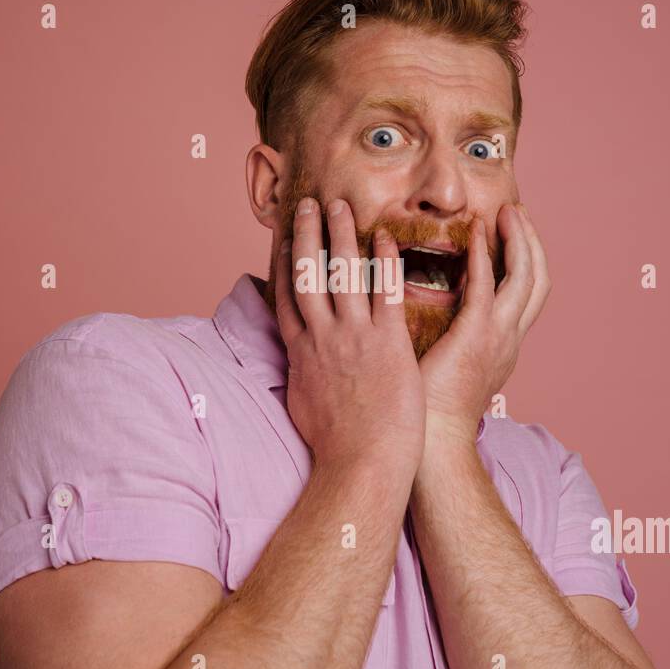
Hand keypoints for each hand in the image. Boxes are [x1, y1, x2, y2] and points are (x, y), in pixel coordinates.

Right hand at [275, 197, 426, 480]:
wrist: (361, 464)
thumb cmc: (335, 446)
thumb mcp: (303, 404)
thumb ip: (302, 374)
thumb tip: (298, 364)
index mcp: (301, 351)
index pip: (285, 295)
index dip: (281, 261)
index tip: (282, 236)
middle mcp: (322, 337)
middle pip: (307, 273)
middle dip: (306, 234)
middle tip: (308, 204)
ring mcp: (354, 337)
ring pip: (343, 273)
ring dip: (341, 234)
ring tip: (342, 205)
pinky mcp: (388, 343)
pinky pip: (385, 292)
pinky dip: (385, 262)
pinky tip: (386, 238)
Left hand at [418, 202, 550, 443]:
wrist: (431, 444)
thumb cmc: (429, 412)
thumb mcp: (449, 366)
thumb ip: (450, 336)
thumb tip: (433, 307)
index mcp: (504, 346)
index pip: (526, 293)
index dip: (523, 259)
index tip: (508, 232)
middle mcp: (509, 338)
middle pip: (539, 279)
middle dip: (532, 241)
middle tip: (518, 212)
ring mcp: (498, 336)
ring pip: (526, 275)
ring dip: (519, 239)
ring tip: (507, 211)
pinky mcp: (476, 335)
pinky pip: (488, 284)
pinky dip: (485, 252)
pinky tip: (476, 229)